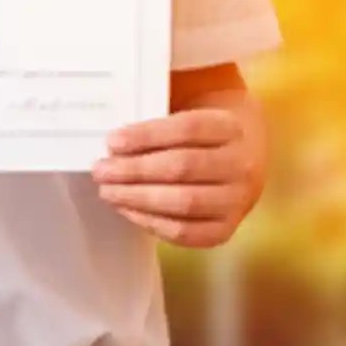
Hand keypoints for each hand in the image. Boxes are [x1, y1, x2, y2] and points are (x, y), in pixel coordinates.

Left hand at [92, 108, 263, 247]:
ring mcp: (239, 200)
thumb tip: (114, 145)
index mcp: (231, 127)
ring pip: (186, 202)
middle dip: (135, 171)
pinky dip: (152, 223)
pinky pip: (187, 233)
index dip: (146, 136)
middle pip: (184, 167)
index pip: (187, 128)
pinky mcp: (227, 229)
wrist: (244, 153)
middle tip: (101, 170)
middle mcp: (242, 164)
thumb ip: (156, 124)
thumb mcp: (189, 112)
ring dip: (138, 198)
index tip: (112, 141)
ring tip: (108, 191)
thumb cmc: (200, 133)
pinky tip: (128, 210)